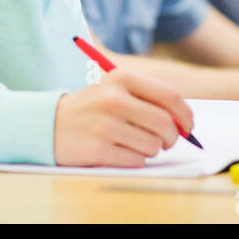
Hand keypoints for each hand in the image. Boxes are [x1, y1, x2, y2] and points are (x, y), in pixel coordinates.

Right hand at [53, 68, 193, 166]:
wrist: (50, 123)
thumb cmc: (94, 108)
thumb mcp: (117, 90)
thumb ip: (150, 100)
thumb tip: (184, 123)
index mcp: (122, 78)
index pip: (170, 96)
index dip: (186, 115)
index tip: (188, 126)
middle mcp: (114, 98)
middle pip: (165, 124)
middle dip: (171, 138)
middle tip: (165, 141)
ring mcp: (105, 124)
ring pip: (152, 146)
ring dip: (150, 149)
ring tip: (135, 143)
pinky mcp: (98, 149)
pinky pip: (136, 160)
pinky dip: (134, 159)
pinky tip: (119, 151)